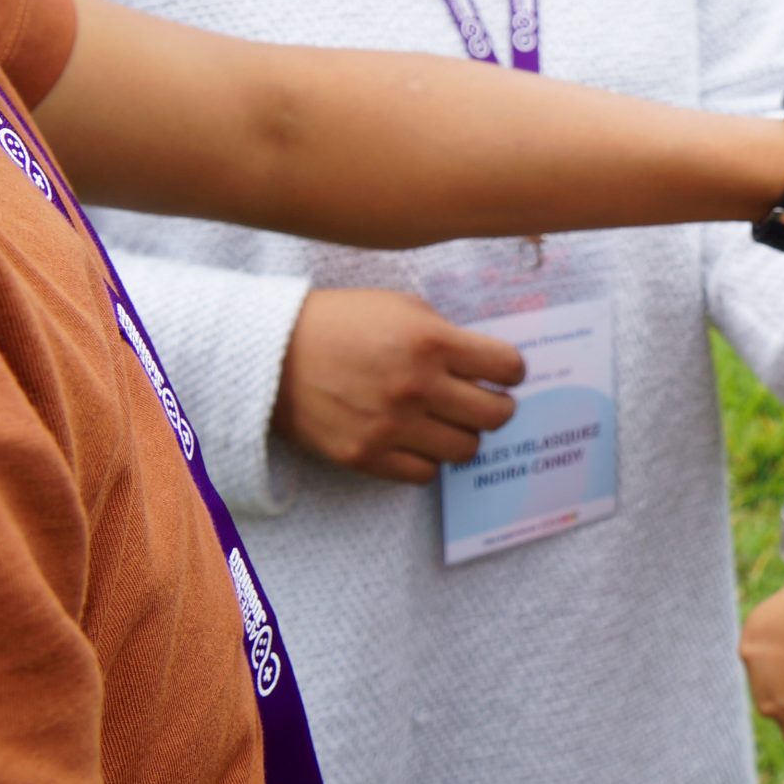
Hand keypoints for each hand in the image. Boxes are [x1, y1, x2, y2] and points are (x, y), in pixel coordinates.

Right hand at [273, 290, 526, 483]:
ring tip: (447, 421)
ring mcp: (391, 426)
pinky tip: (417, 439)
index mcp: (430, 341)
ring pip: (465, 450)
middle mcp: (416, 387)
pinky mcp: (366, 457)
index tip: (503, 373)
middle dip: (498, 406)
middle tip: (483, 400)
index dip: (511, 371)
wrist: (272, 352)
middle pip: (496, 415)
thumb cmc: (342, 323)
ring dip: (463, 434)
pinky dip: (428, 459)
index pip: (507, 367)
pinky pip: (424, 474)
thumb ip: (447, 336)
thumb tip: (486, 366)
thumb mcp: (403, 308)